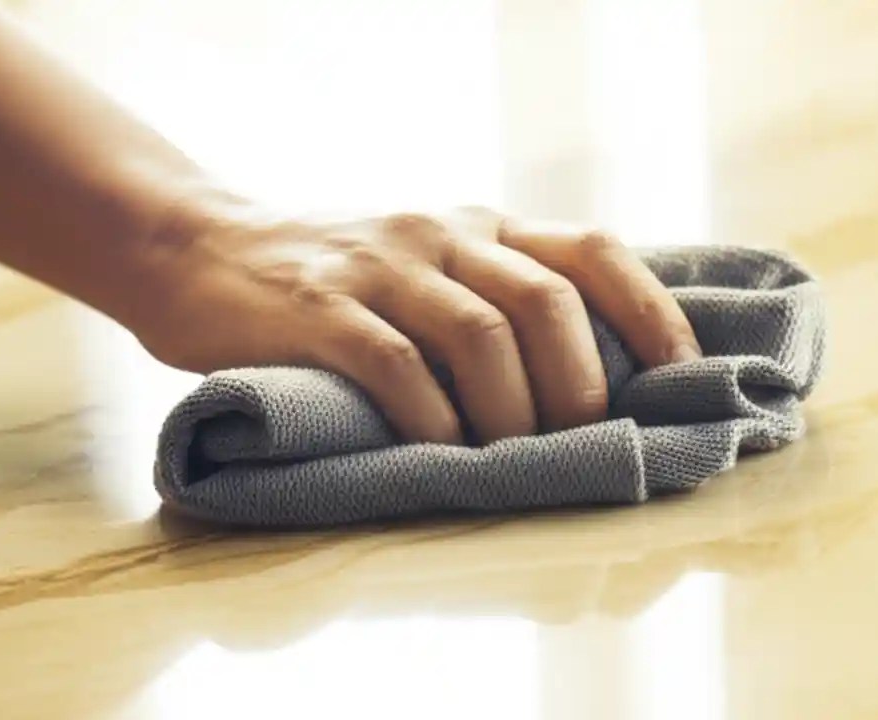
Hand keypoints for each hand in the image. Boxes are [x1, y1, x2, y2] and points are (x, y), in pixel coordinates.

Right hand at [127, 204, 700, 444]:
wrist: (196, 248)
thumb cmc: (326, 278)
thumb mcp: (419, 264)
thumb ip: (487, 296)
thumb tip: (582, 379)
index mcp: (477, 225)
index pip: (591, 249)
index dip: (650, 311)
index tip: (681, 376)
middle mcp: (440, 233)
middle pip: (547, 300)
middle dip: (581, 383)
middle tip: (578, 442)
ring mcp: (379, 267)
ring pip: (481, 334)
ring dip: (512, 411)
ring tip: (509, 459)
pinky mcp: (319, 308)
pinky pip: (398, 364)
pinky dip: (434, 418)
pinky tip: (440, 452)